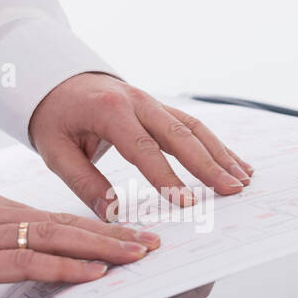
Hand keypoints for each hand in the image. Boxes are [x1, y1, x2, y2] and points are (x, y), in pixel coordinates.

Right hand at [0, 187, 160, 297]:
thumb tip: (24, 258)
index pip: (52, 216)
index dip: (94, 226)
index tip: (127, 234)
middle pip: (63, 221)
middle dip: (112, 233)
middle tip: (150, 242)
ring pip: (54, 237)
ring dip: (101, 247)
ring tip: (136, 256)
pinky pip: (27, 261)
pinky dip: (65, 266)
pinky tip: (92, 272)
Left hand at [27, 74, 253, 219]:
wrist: (55, 80)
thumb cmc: (54, 118)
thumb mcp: (57, 153)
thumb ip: (85, 184)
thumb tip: (114, 217)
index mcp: (110, 111)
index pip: (143, 149)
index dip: (167, 178)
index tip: (189, 203)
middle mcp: (137, 101)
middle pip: (180, 135)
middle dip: (209, 165)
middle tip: (232, 191)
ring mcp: (152, 102)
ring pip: (194, 128)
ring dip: (221, 154)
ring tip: (243, 180)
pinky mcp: (160, 108)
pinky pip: (193, 125)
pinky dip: (216, 145)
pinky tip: (235, 163)